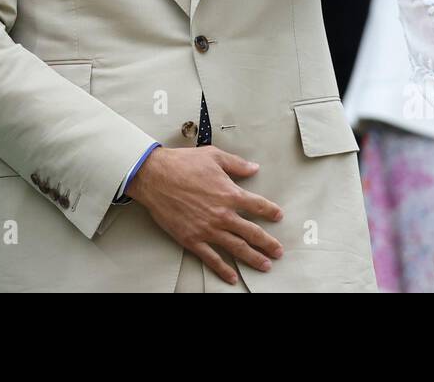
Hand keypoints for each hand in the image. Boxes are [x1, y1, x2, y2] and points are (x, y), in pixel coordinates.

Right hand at [126, 146, 283, 284]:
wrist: (155, 176)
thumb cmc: (182, 164)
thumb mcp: (213, 156)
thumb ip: (236, 164)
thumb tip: (253, 168)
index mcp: (229, 193)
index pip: (258, 206)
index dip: (270, 212)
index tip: (278, 216)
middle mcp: (223, 214)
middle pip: (252, 232)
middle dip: (268, 243)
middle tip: (278, 251)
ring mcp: (208, 229)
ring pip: (237, 248)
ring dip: (253, 258)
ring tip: (265, 265)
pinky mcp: (192, 239)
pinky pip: (211, 258)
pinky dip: (223, 269)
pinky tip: (232, 277)